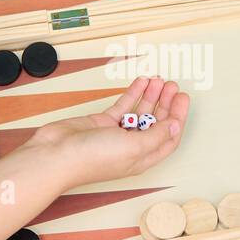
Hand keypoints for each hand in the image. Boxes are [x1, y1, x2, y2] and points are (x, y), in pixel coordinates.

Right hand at [20, 76, 189, 186]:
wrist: (56, 155)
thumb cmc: (91, 159)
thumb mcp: (133, 147)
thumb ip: (156, 136)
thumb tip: (176, 126)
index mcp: (142, 158)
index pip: (168, 138)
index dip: (178, 119)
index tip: (183, 99)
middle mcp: (131, 147)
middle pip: (156, 123)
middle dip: (167, 104)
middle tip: (173, 86)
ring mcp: (116, 134)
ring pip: (141, 112)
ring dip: (151, 96)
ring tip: (160, 81)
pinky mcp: (102, 122)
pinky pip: (123, 106)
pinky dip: (133, 93)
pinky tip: (142, 82)